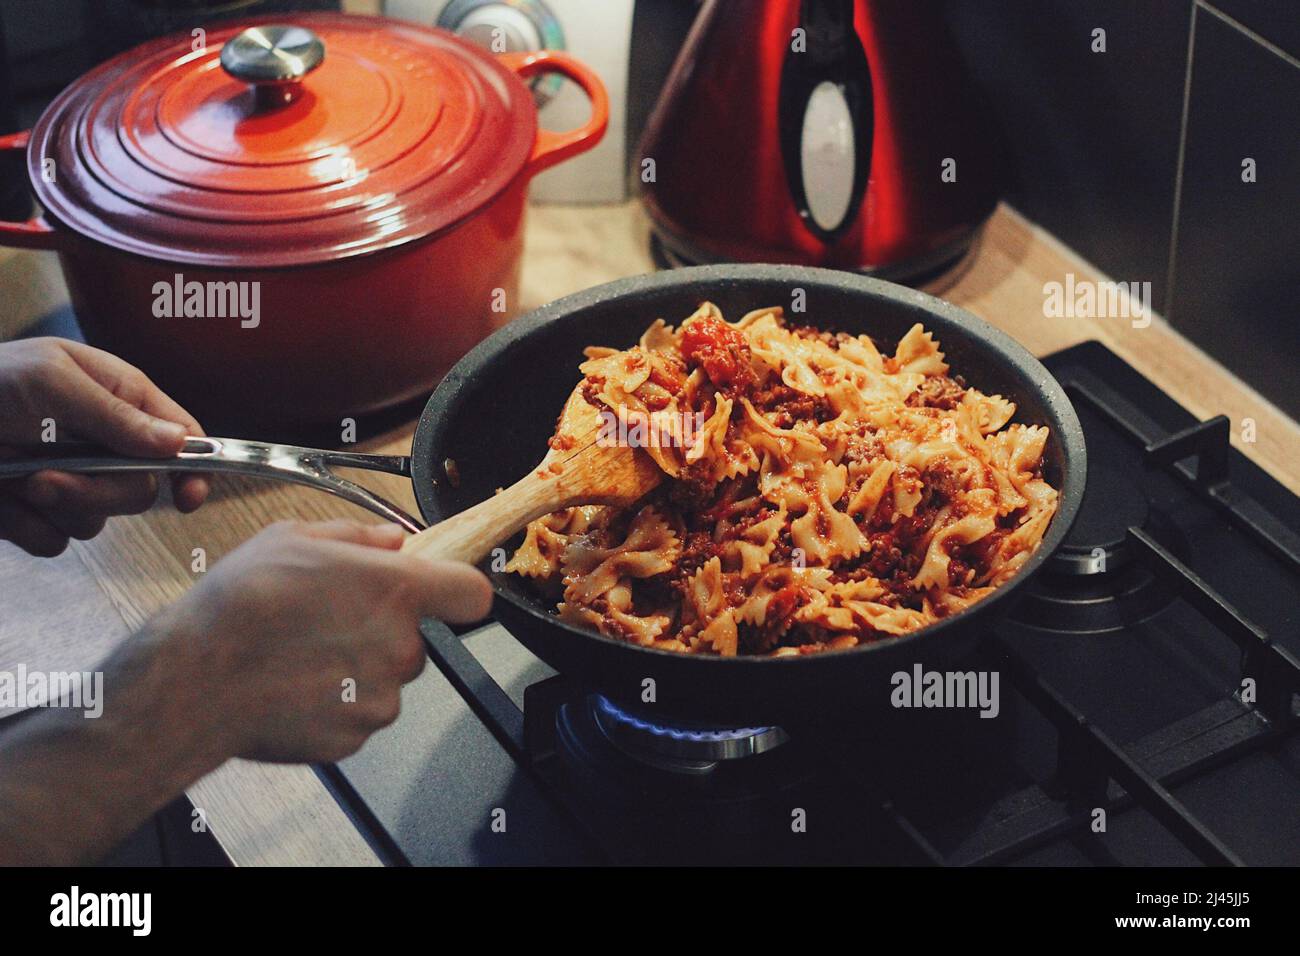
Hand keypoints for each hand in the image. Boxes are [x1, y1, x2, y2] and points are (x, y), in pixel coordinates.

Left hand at [0, 337, 208, 556]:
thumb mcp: (51, 380)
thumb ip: (116, 415)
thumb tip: (179, 443)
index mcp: (120, 399)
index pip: (183, 437)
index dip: (194, 468)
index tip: (188, 497)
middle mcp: (103, 444)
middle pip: (141, 490)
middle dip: (97, 493)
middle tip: (46, 481)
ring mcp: (72, 481)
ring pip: (97, 521)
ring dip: (54, 507)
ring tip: (13, 480)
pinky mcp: (37, 514)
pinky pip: (55, 541)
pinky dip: (25, 526)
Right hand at [151, 519, 492, 763]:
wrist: (193, 680)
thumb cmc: (239, 606)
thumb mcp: (294, 538)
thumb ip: (358, 536)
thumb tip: (392, 541)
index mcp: (395, 590)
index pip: (471, 593)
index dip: (459, 592)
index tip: (444, 594)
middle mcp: (398, 646)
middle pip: (415, 640)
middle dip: (381, 632)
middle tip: (328, 623)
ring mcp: (379, 698)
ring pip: (385, 679)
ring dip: (356, 670)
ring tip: (300, 655)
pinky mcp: (354, 736)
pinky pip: (357, 716)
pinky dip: (333, 705)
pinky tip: (293, 687)